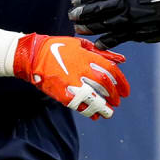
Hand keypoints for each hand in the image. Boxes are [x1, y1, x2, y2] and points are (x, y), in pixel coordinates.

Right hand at [12, 34, 128, 119]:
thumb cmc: (59, 47)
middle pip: (104, 84)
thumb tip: (122, 60)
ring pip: (93, 97)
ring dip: (103, 107)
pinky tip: (93, 114)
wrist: (34, 56)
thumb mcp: (81, 44)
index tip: (125, 91)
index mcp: (86, 56)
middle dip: (114, 95)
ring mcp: (70, 82)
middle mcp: (80, 69)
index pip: (110, 70)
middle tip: (118, 101)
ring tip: (108, 112)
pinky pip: (78, 105)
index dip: (121, 82)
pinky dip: (88, 111)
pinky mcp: (61, 93)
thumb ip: (102, 53)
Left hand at [69, 0, 159, 49]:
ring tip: (77, 29)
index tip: (73, 1)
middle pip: (97, 11)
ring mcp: (130, 21)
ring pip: (104, 25)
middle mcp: (124, 6)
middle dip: (82, 14)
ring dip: (89, 27)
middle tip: (71, 16)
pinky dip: (106, 41)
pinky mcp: (138, 33)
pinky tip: (97, 43)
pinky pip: (118, 38)